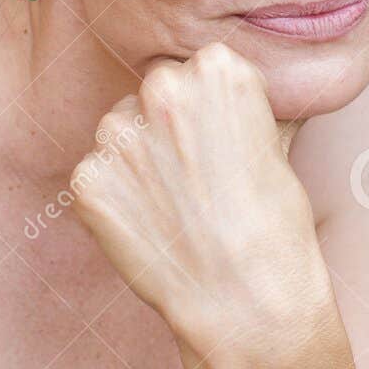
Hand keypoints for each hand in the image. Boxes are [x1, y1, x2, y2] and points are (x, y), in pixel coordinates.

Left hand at [70, 42, 328, 368]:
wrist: (245, 299)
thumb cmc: (276, 225)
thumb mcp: (280, 146)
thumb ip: (251, 108)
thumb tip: (246, 95)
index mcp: (218, 69)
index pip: (201, 69)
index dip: (212, 109)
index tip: (224, 142)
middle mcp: (163, 89)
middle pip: (156, 92)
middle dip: (170, 125)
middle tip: (198, 176)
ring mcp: (118, 134)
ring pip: (121, 131)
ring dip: (139, 158)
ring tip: (175, 205)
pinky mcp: (87, 179)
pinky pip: (97, 176)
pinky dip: (116, 199)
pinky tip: (151, 227)